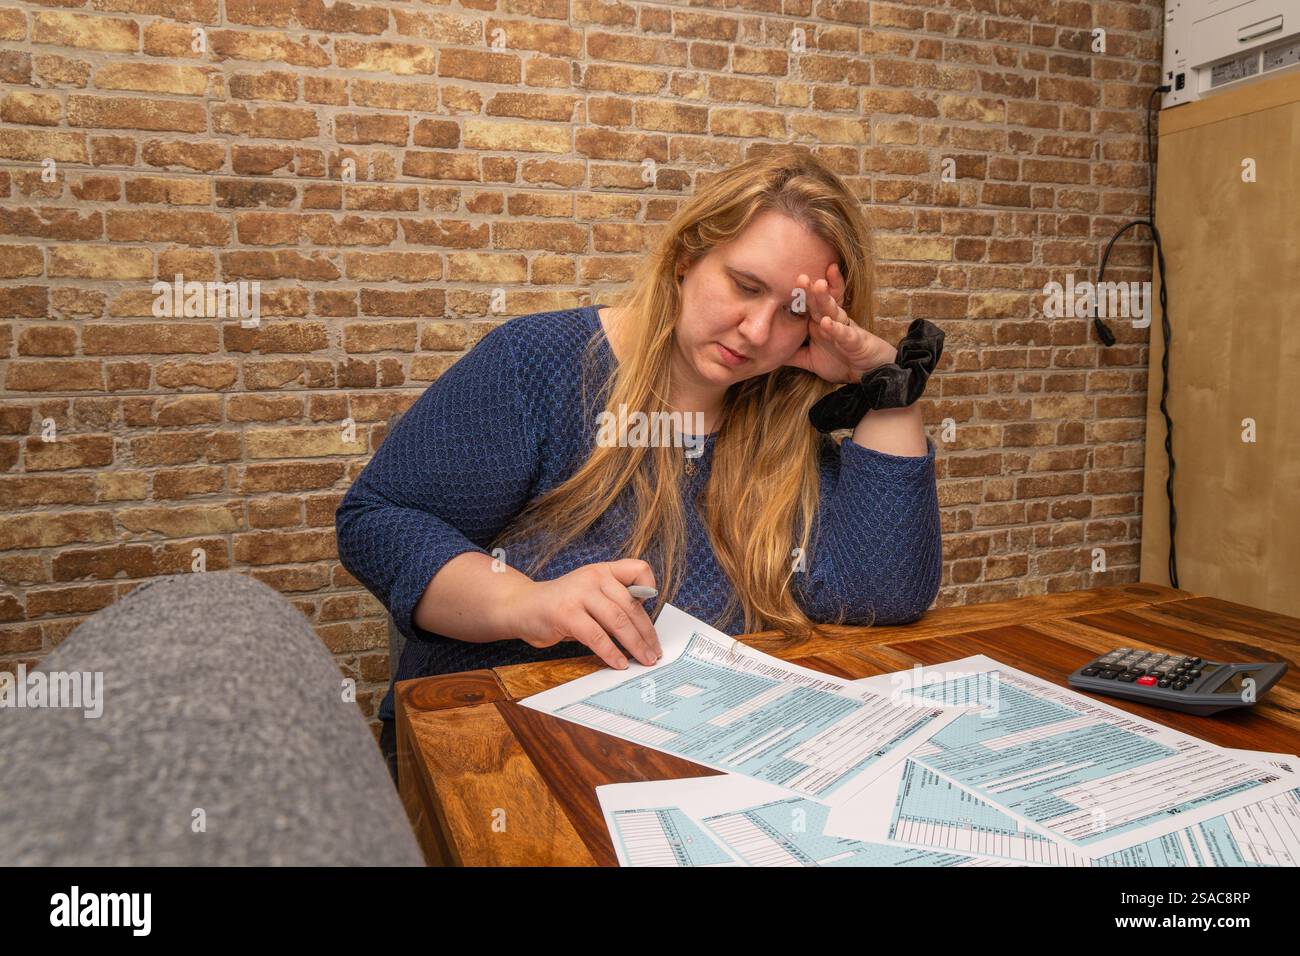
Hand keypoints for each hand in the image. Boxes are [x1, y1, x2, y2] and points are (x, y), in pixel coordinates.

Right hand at [506, 559, 661, 668]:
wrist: (522, 606)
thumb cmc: (562, 605)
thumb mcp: (589, 595)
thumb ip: (612, 603)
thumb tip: (643, 630)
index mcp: (603, 571)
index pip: (638, 568)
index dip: (650, 586)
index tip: (653, 610)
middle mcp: (594, 577)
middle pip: (631, 606)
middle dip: (646, 633)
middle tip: (654, 652)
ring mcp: (579, 594)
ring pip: (618, 621)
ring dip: (635, 645)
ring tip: (643, 660)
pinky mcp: (566, 613)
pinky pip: (597, 636)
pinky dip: (611, 653)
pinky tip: (619, 663)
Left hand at [782, 262, 896, 384]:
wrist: (869, 374)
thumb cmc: (842, 362)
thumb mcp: (811, 361)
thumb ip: (793, 355)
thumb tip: (769, 354)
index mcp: (820, 324)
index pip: (809, 305)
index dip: (800, 294)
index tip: (786, 282)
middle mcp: (832, 322)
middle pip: (820, 302)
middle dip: (810, 289)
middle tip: (800, 276)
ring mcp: (844, 329)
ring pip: (834, 311)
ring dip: (825, 299)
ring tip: (817, 285)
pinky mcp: (856, 341)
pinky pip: (845, 333)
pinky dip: (836, 328)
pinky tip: (827, 322)